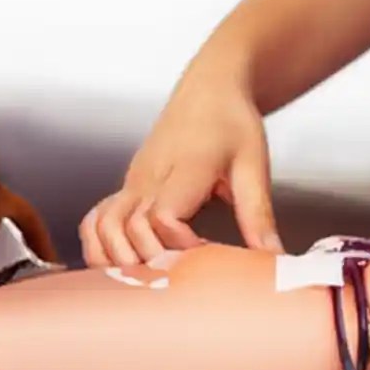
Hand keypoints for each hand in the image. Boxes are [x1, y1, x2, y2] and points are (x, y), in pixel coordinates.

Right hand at [80, 74, 281, 266]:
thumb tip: (272, 257)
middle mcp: (150, 177)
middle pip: (130, 228)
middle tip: (176, 280)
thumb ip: (258, 214)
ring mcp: (133, 182)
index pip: (164, 215)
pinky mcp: (127, 186)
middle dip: (148, 261)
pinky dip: (97, 243)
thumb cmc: (231, 123)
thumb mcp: (253, 165)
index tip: (205, 255)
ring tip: (142, 280)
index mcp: (185, 168)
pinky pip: (96, 218)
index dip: (179, 244)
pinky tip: (114, 263)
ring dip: (115, 256)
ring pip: (104, 225)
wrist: (207, 90)